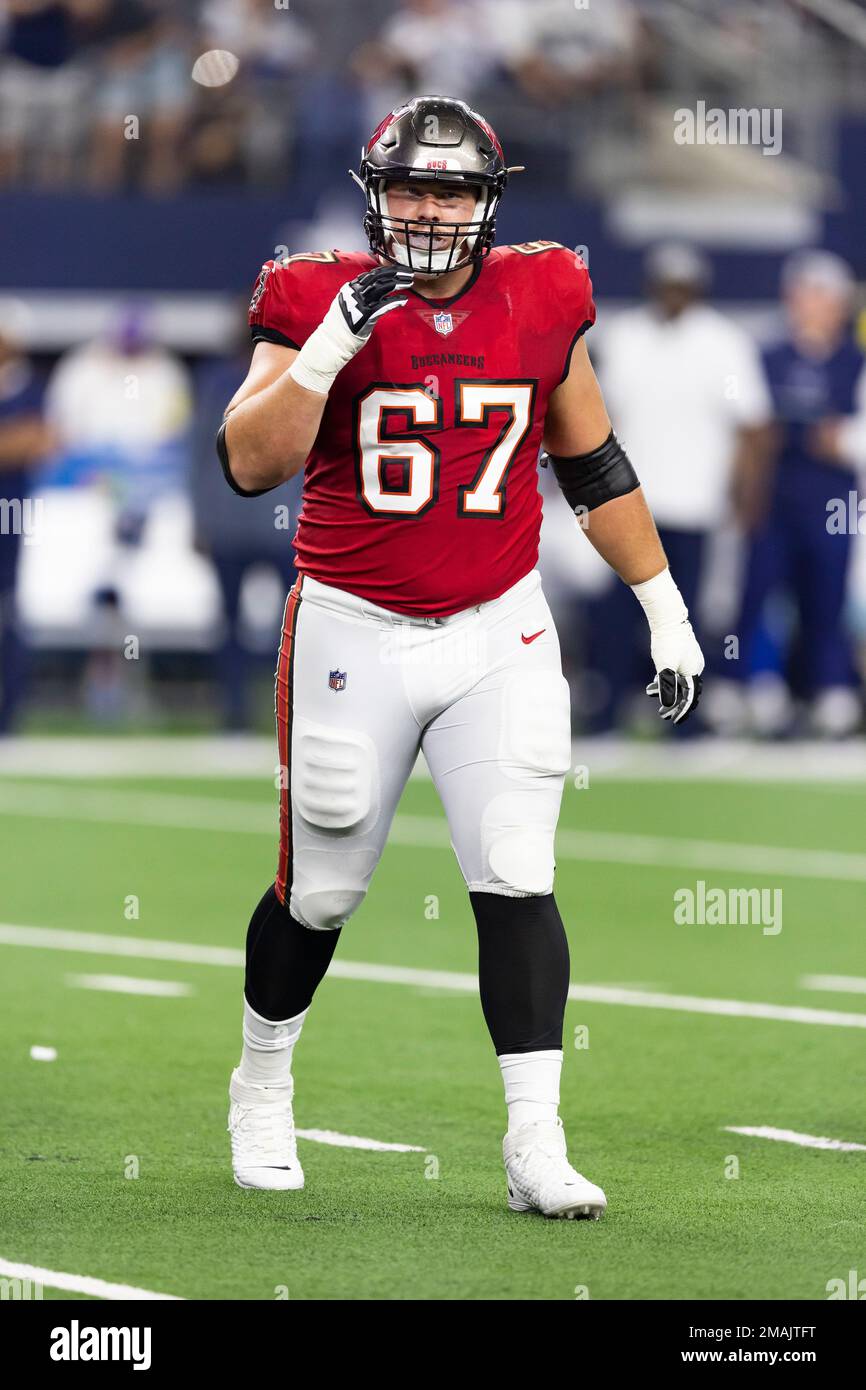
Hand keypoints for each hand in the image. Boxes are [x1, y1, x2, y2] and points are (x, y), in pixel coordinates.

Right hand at [288, 264, 413, 394]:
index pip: (373, 274)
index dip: (388, 270)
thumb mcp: (347, 303)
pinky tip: (404, 300)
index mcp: (351, 287)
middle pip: (379, 277)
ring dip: (398, 284)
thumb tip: (371, 287)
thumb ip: (358, 293)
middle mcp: (355, 292)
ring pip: (382, 288)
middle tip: (408, 272)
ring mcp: (360, 303)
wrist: (333, 340)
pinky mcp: (366, 315)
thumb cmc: (342, 324)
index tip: (399, 268)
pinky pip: (383, 306)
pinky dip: (394, 302)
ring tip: (409, 282)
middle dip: (396, 273)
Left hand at [645, 619, 704, 724]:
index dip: (681, 711)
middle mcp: (694, 667)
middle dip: (674, 704)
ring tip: (651, 695)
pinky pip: (675, 672)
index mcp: (693, 672)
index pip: (689, 698)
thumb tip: (668, 704)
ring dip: (666, 691)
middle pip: (686, 691)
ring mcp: (689, 659)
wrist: (667, 616)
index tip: (672, 720)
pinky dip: (665, 680)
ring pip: (679, 681)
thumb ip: (667, 686)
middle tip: (662, 715)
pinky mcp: (681, 653)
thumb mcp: (664, 666)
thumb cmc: (666, 641)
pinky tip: (652, 684)